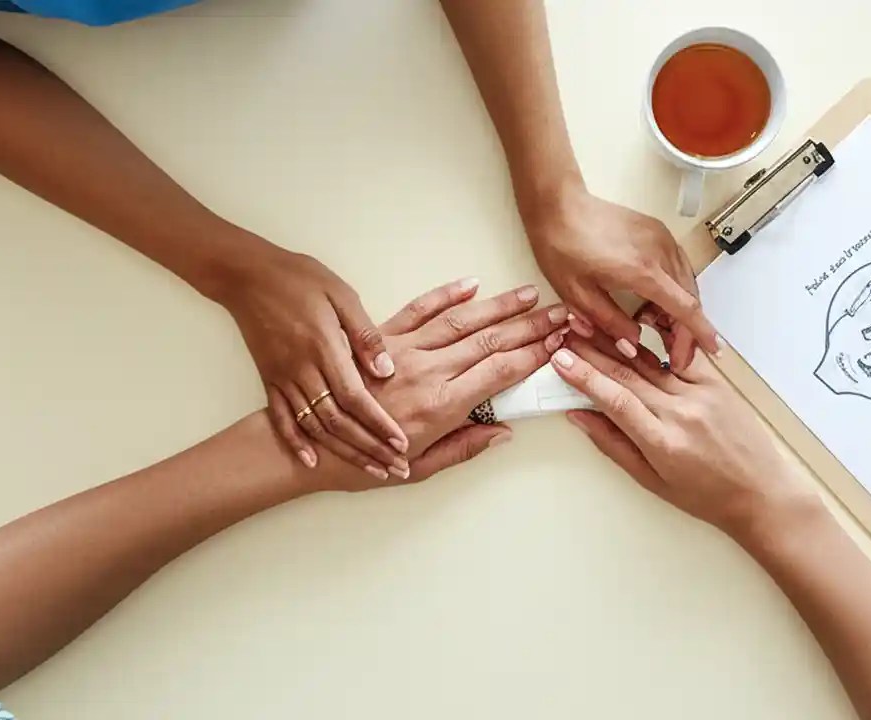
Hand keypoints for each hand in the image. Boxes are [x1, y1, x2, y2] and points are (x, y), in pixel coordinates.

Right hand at [218, 243, 408, 473]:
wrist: (247, 274)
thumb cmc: (300, 278)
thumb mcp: (341, 295)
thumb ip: (365, 335)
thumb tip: (386, 371)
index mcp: (323, 347)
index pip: (356, 397)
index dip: (379, 424)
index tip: (401, 444)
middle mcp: (301, 369)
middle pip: (337, 420)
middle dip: (368, 447)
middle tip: (395, 467)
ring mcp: (282, 378)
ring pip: (314, 425)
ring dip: (342, 452)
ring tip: (369, 470)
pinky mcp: (269, 379)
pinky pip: (280, 418)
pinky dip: (295, 443)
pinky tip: (311, 461)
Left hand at [276, 278, 569, 489]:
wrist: (309, 443)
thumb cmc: (362, 463)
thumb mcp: (420, 470)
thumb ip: (464, 448)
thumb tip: (504, 432)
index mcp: (441, 405)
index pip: (501, 371)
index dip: (534, 355)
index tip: (560, 344)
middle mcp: (428, 371)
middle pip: (490, 340)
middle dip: (531, 326)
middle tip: (561, 314)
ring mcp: (405, 350)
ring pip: (462, 321)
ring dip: (500, 306)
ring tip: (530, 294)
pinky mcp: (382, 337)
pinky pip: (420, 309)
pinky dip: (447, 294)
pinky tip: (472, 283)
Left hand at [523, 184, 718, 369]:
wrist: (559, 206)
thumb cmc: (562, 246)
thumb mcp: (578, 295)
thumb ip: (610, 322)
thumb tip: (634, 343)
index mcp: (642, 271)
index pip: (685, 308)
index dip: (701, 333)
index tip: (713, 350)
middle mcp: (660, 253)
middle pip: (691, 297)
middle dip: (689, 328)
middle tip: (676, 352)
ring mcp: (662, 239)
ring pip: (687, 282)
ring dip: (682, 309)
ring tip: (661, 329)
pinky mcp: (658, 232)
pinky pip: (678, 265)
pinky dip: (676, 288)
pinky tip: (657, 301)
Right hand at [549, 334, 819, 544]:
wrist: (761, 492)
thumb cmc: (708, 496)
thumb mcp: (652, 480)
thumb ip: (614, 445)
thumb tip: (579, 416)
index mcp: (663, 442)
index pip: (615, 400)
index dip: (584, 377)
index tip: (560, 360)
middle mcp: (682, 413)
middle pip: (627, 373)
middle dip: (591, 351)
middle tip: (565, 333)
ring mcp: (703, 395)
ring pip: (650, 362)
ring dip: (616, 343)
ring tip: (590, 327)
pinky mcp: (718, 384)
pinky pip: (680, 357)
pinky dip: (656, 344)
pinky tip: (635, 330)